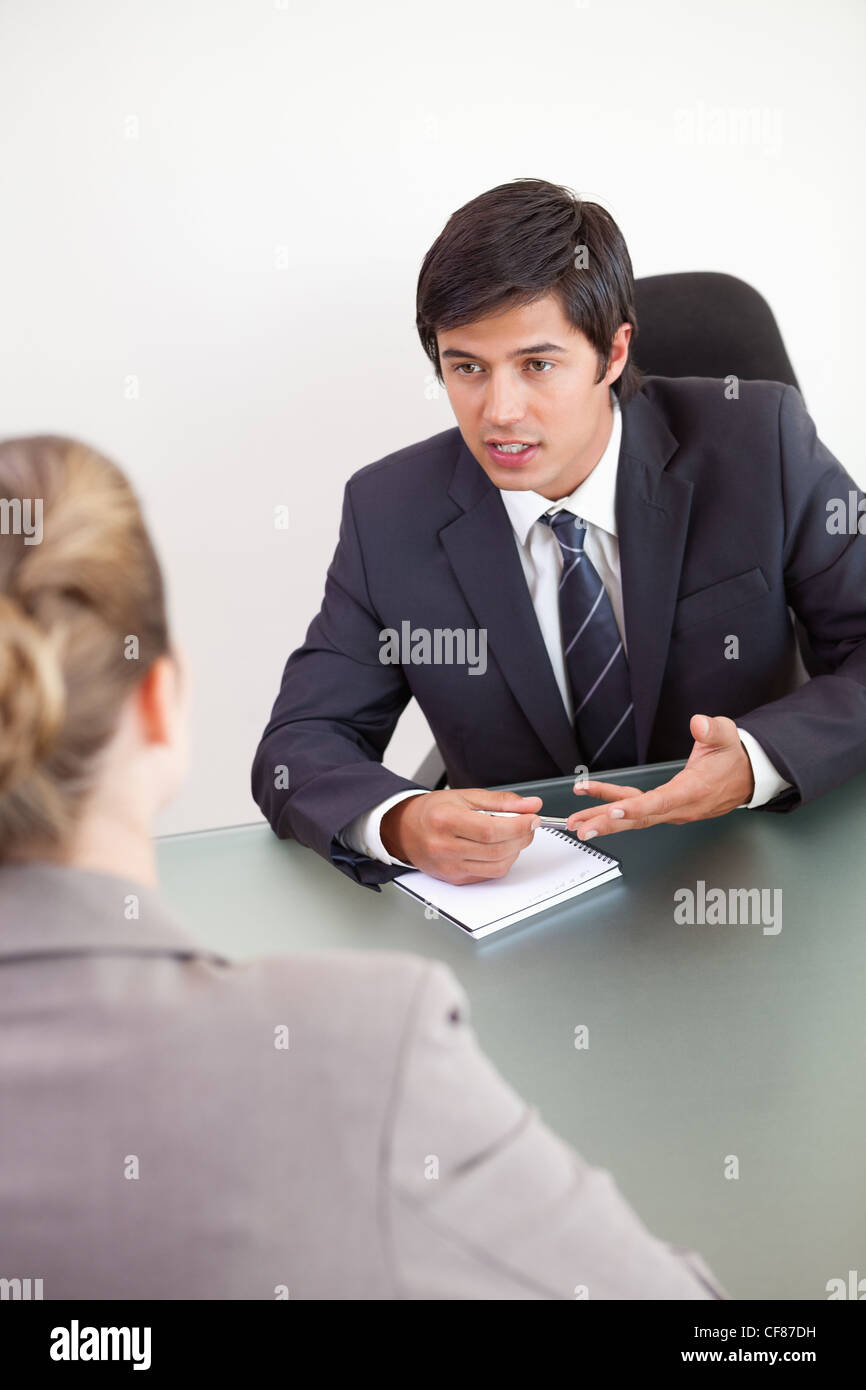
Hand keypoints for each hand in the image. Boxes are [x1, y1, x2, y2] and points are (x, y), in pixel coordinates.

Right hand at [381, 788, 542, 884]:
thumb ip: (500, 802)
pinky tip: (499, 848)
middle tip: (528, 825)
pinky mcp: (454, 879)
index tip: (533, 818)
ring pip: (496, 866)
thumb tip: (531, 805)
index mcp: (445, 820)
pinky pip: (488, 875)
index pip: (491, 829)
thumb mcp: (465, 796)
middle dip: (521, 837)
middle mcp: (444, 847)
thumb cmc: (432, 811)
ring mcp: (449, 867)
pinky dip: (501, 862)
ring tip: (514, 836)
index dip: (518, 826)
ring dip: (514, 852)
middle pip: (496, 850)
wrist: (405, 830)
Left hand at [565, 714, 755, 839]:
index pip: (662, 801)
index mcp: (694, 790)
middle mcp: (680, 807)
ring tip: (578, 822)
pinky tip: (596, 808)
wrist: (746, 776)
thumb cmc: (733, 757)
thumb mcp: (727, 736)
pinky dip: (615, 811)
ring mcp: (672, 810)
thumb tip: (699, 723)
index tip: (614, 811)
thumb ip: (712, 730)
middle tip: (583, 827)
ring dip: (605, 821)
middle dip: (609, 824)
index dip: (637, 808)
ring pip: (635, 818)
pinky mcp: (666, 809)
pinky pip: (638, 811)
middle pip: (641, 818)